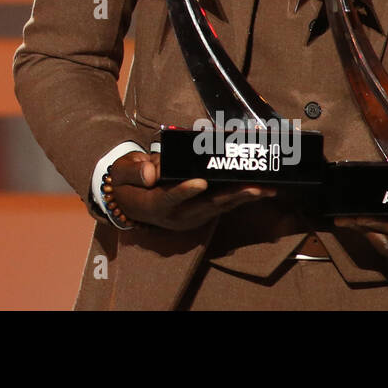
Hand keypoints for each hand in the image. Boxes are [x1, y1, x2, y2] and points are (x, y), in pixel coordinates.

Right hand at [103, 150, 276, 230]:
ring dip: (243, 199)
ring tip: (266, 190)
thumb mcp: (121, 173)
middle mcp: (177, 215)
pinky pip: (223, 205)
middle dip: (232, 196)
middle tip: (254, 188)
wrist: (131, 203)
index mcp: (155, 204)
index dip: (185, 190)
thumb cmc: (127, 183)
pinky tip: (259, 190)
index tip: (200, 182)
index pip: (171, 197)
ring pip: (220, 207)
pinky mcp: (201, 213)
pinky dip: (240, 198)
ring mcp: (191, 216)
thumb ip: (133, 170)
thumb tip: (150, 171)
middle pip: (206, 206)